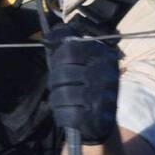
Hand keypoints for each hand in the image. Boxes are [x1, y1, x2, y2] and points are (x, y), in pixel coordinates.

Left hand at [44, 24, 119, 144]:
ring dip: (57, 98)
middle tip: (59, 86)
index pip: (71, 48)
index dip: (58, 57)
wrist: (101, 118)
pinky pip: (67, 113)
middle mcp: (107, 74)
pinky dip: (61, 113)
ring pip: (63, 93)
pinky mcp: (97, 117)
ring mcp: (103, 96)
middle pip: (63, 73)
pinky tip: (67, 111)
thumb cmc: (86, 84)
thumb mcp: (80, 60)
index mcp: (104, 56)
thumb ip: (65, 44)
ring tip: (63, 100)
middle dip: (54, 81)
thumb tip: (47, 36)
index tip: (58, 65)